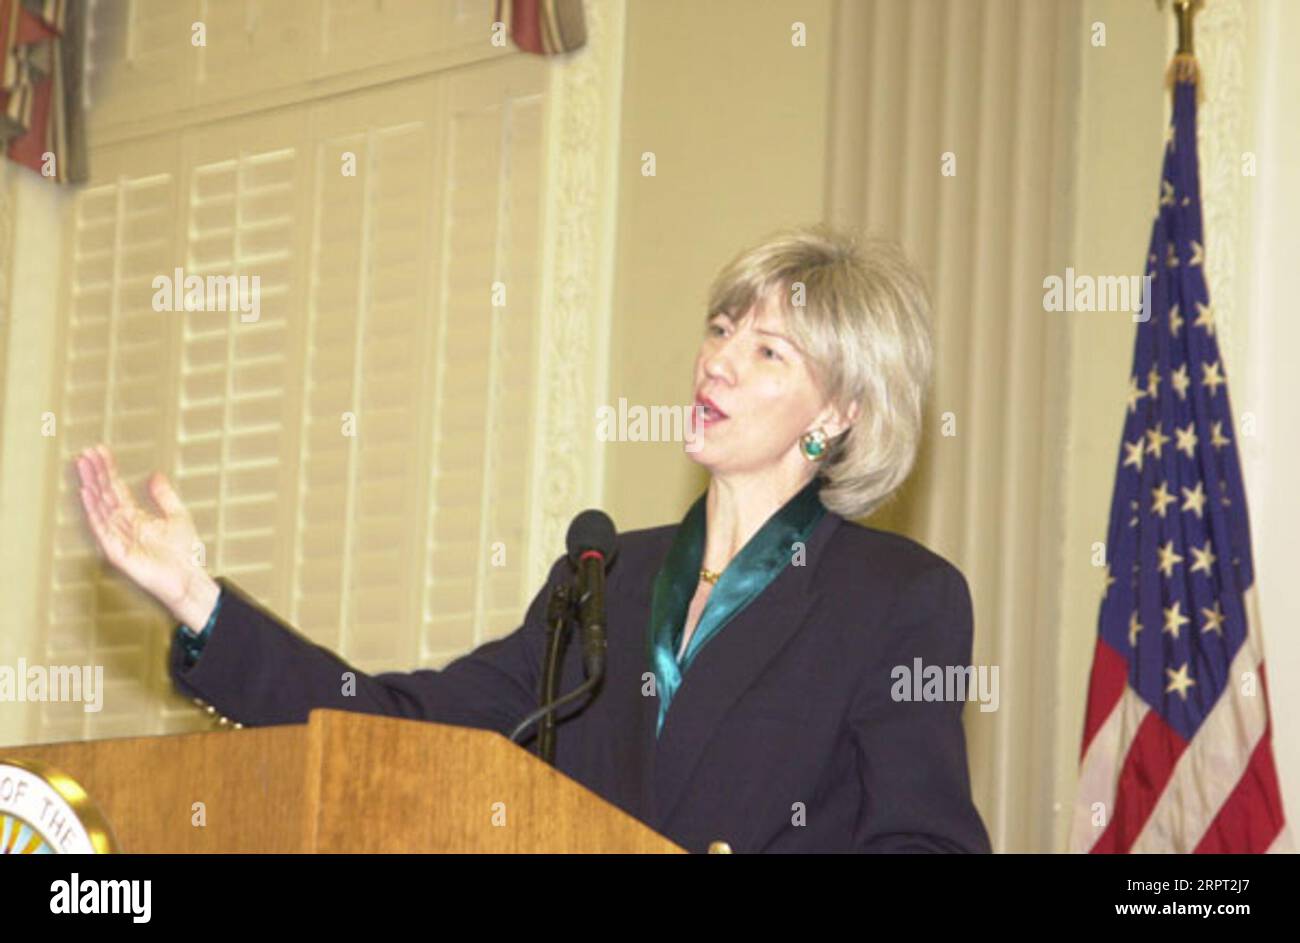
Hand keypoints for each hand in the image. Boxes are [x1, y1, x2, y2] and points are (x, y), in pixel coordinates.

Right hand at [75, 444, 217, 630]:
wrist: (189, 579)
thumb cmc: (184, 555)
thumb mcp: (177, 516)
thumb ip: (164, 496)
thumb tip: (156, 475)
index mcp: (136, 518)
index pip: (117, 489)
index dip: (109, 470)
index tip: (100, 452)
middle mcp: (124, 526)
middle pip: (105, 495)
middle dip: (95, 473)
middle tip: (85, 453)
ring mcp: (118, 537)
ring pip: (100, 507)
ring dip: (91, 486)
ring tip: (83, 466)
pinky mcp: (116, 551)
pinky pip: (101, 528)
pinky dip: (93, 510)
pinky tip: (86, 494)